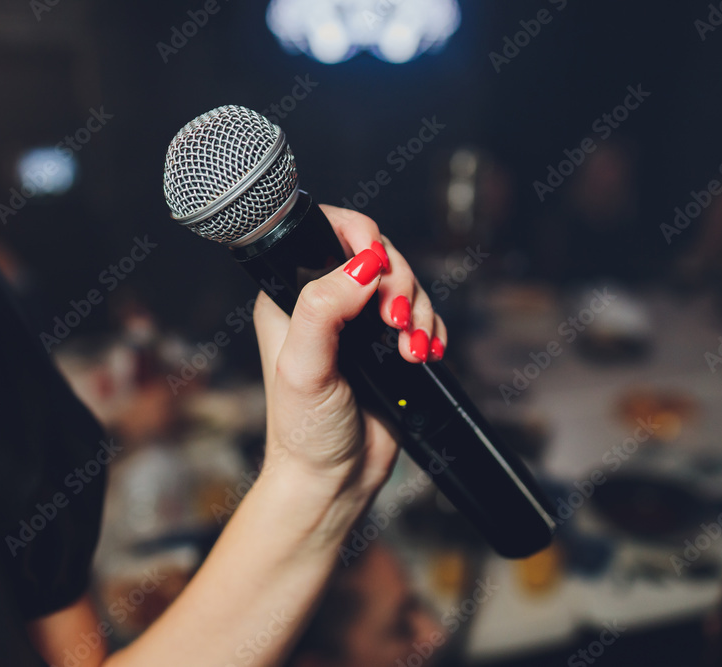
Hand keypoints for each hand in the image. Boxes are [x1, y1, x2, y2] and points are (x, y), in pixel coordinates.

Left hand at [252, 205, 446, 499]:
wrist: (333, 480)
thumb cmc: (304, 431)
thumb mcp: (304, 367)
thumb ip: (324, 309)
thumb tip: (361, 266)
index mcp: (292, 297)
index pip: (327, 235)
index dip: (359, 237)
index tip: (375, 263)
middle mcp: (327, 304)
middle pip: (378, 255)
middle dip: (398, 282)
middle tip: (394, 322)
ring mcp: (361, 325)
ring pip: (405, 286)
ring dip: (417, 312)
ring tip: (409, 350)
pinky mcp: (389, 348)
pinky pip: (423, 318)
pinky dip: (430, 332)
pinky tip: (422, 356)